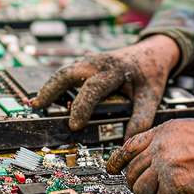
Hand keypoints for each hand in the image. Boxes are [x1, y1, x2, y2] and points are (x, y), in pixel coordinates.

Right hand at [33, 35, 180, 138]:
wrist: (155, 51)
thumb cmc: (151, 72)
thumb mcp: (151, 97)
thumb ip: (141, 119)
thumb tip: (126, 142)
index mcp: (115, 70)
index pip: (93, 88)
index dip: (82, 107)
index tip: (75, 125)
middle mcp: (100, 62)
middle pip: (69, 72)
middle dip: (52, 89)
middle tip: (39, 106)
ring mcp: (92, 61)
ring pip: (65, 71)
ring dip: (51, 86)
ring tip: (39, 103)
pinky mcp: (90, 64)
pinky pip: (70, 73)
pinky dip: (58, 84)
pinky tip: (51, 97)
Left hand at [106, 119, 193, 193]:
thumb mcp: (190, 130)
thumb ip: (170, 142)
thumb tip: (158, 160)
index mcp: (163, 131)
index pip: (130, 145)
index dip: (117, 159)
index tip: (111, 168)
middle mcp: (160, 146)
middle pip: (133, 171)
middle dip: (137, 185)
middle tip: (145, 192)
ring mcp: (164, 164)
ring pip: (142, 189)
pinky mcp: (173, 183)